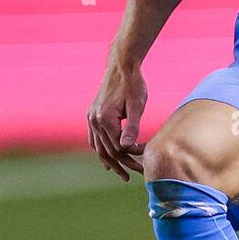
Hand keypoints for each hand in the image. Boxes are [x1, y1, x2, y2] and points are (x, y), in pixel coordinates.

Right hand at [87, 58, 147, 181]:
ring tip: (123, 173)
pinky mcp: (92, 115)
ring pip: (98, 147)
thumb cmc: (133, 85)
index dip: (133, 154)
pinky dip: (101, 150)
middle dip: (124, 163)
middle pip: (107, 150)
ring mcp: (90, 118)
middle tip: (139, 172)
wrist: (122, 66)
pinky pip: (94, 139)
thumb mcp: (137, 105)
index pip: (118, 147)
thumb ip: (132, 127)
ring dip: (111, 161)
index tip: (148, 154)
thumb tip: (128, 147)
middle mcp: (93, 121)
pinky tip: (109, 158)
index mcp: (104, 119)